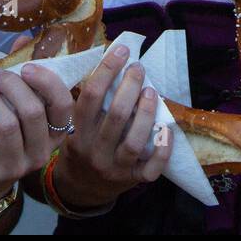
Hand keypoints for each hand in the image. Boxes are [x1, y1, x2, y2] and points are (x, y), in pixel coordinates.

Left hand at [0, 64, 73, 216]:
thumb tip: (24, 37)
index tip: (26, 67)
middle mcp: (41, 152)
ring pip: (6, 124)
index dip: (47, 82)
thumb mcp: (20, 110)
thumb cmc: (7, 136)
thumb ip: (25, 76)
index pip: (64, 105)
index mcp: (55, 134)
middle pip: (32, 112)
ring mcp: (16, 166)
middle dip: (10, 85)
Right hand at [53, 42, 172, 208]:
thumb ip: (86, 104)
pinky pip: (152, 168)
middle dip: (130, 87)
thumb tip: (109, 63)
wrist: (81, 189)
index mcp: (77, 133)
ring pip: (134, 141)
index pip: (90, 98)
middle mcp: (95, 152)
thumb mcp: (72, 127)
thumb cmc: (80, 148)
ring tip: (151, 91)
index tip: (121, 51)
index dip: (106, 71)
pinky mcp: (133, 182)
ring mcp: (115, 169)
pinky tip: (168, 128)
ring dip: (146, 113)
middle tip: (138, 68)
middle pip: (115, 116)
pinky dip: (163, 148)